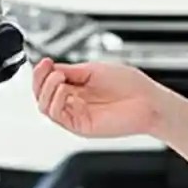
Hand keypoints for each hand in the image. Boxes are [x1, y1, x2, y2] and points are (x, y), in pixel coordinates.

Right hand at [31, 58, 162, 137]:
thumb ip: (71, 71)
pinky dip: (56, 101)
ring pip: (46, 107)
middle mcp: (74, 102)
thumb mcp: (94, 70)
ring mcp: (77, 115)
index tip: (44, 61)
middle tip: (47, 69)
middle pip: (42, 96)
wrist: (148, 100)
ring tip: (59, 78)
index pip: (48, 83)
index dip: (41, 73)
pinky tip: (64, 90)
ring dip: (47, 90)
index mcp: (77, 88)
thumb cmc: (129, 85)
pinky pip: (59, 116)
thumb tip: (50, 67)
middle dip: (40, 80)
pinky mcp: (81, 126)